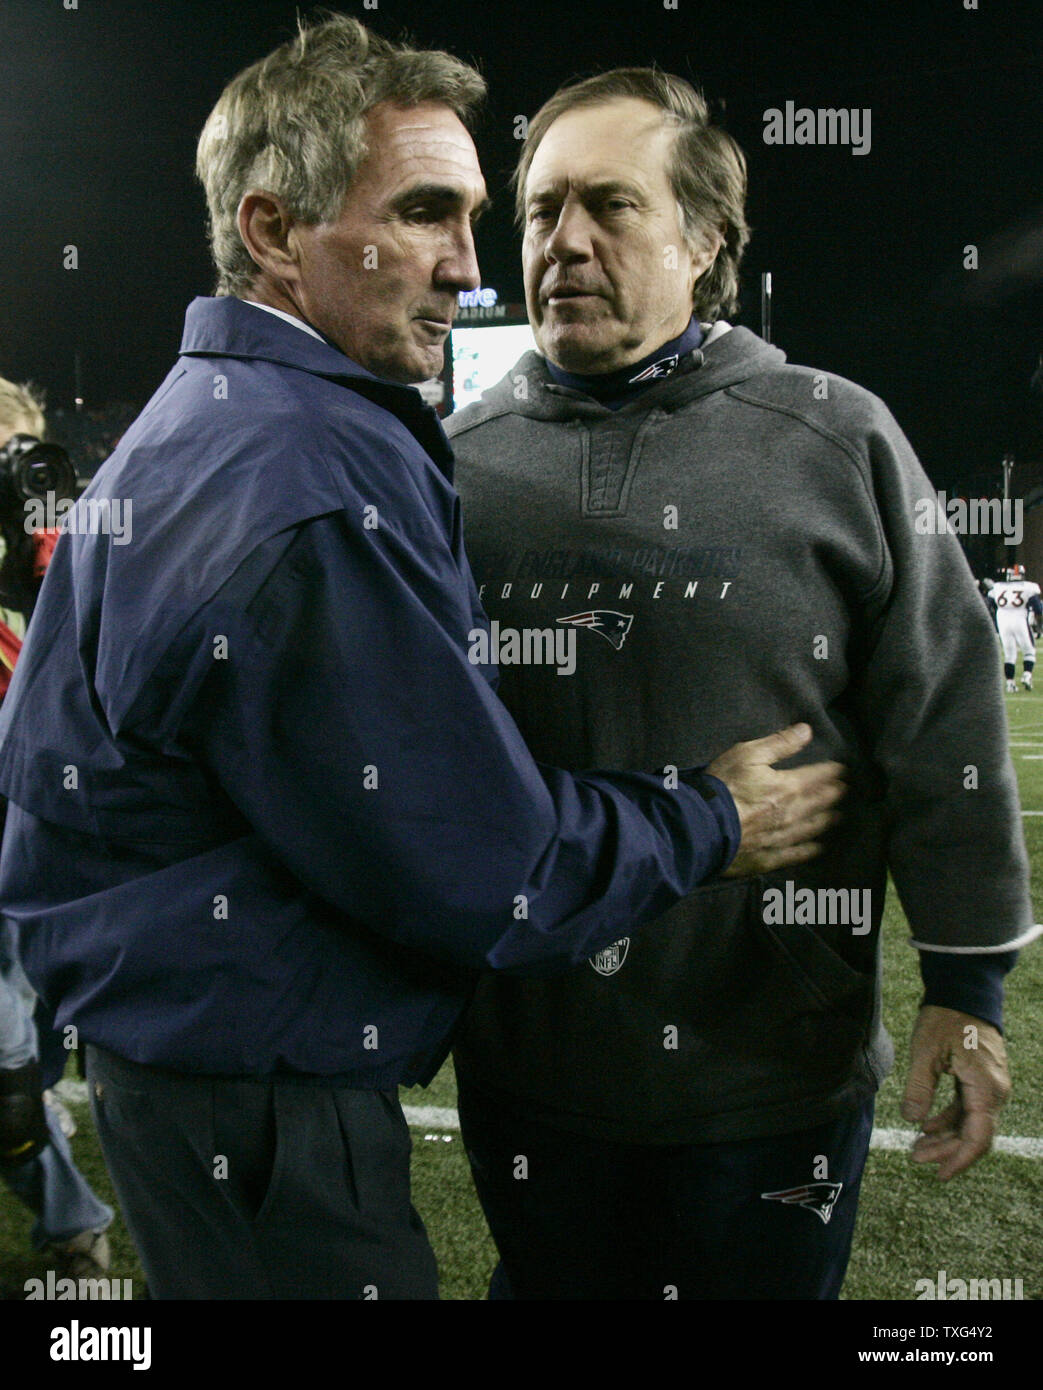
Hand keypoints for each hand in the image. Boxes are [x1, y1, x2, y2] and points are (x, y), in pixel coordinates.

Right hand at [706, 722, 845, 876]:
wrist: (701, 826)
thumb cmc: (723, 786)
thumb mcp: (747, 754)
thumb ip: (779, 743)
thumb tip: (807, 730)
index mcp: (787, 787)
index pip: (816, 777)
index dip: (831, 772)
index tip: (843, 770)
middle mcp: (791, 814)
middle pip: (818, 803)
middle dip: (833, 795)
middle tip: (845, 792)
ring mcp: (780, 838)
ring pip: (810, 829)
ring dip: (826, 821)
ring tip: (837, 817)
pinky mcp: (767, 857)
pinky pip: (794, 854)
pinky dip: (808, 851)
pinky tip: (817, 849)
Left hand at [901, 1005, 1010, 1179]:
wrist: (963, 993)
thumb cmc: (945, 1019)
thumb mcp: (925, 1053)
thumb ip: (919, 1088)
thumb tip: (912, 1120)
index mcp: (985, 1089)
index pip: (977, 1138)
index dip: (959, 1160)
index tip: (939, 1175)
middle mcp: (994, 1092)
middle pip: (974, 1135)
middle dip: (946, 1151)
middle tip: (914, 1156)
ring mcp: (990, 1087)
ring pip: (970, 1124)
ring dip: (945, 1137)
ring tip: (916, 1146)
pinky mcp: (981, 1081)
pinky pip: (968, 1109)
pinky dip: (948, 1120)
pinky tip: (926, 1126)